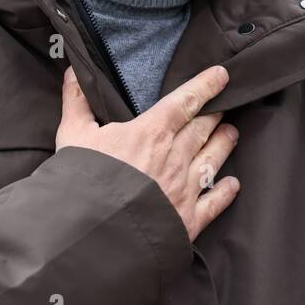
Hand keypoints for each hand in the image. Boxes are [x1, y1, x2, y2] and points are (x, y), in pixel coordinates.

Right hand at [55, 65, 239, 242]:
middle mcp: (175, 157)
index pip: (185, 102)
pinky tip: (232, 184)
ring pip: (213, 159)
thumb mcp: (73, 135)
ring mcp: (184, 189)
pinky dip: (225, 191)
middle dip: (215, 115)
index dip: (205, 86)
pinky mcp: (188, 220)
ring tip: (232, 133)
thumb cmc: (83, 180)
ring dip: (224, 143)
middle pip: (203, 129)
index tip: (222, 75)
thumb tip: (74, 72)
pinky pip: (213, 202)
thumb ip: (77, 101)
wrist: (93, 232)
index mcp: (151, 133)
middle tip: (225, 106)